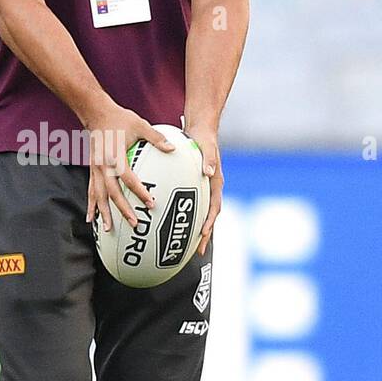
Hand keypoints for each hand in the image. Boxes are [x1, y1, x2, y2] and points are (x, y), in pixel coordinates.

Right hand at [84, 101, 174, 230]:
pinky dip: (92, 205)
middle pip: (112, 192)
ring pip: (99, 195)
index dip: (139, 191)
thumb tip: (173, 149)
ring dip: (104, 213)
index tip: (151, 203)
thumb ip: (156, 138)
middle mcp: (103, 166)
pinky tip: (91, 219)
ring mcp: (95, 169)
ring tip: (108, 229)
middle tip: (135, 223)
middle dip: (122, 209)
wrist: (96, 113)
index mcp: (115, 156)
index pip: (128, 178)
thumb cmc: (119, 118)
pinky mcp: (92, 170)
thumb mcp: (140, 125)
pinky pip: (91, 191)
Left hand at [184, 122, 222, 255]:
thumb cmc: (204, 137)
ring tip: (183, 246)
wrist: (200, 128)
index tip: (203, 235)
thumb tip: (208, 173)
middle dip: (203, 235)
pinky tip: (165, 222)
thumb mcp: (207, 146)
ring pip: (198, 213)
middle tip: (197, 252)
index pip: (214, 208)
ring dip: (192, 229)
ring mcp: (200, 189)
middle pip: (207, 217)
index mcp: (215, 183)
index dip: (209, 223)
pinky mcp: (190, 186)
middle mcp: (209, 189)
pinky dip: (180, 215)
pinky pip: (186, 203)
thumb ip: (208, 159)